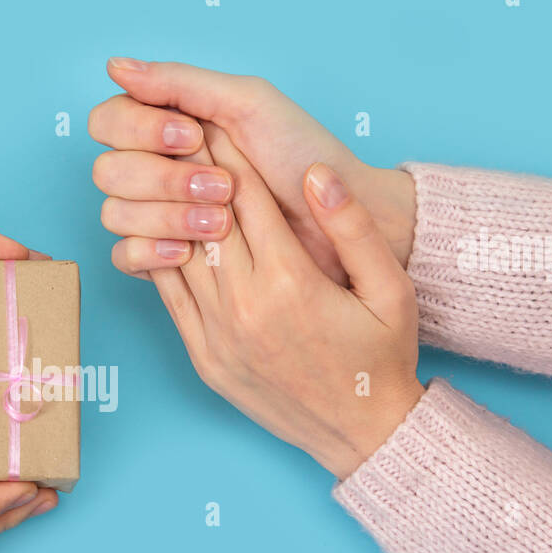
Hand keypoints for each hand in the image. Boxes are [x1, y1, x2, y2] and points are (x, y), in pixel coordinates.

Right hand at [89, 59, 416, 285]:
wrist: (336, 221)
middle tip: (220, 187)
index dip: (139, 129)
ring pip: (114, 213)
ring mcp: (158, 214)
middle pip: (108, 170)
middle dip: (162, 178)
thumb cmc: (301, 156)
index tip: (192, 136)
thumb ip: (179, 83)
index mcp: (167, 124)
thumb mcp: (247, 103)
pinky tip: (188, 252)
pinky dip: (150, 251)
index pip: (109, 121)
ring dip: (164, 215)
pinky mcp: (167, 259)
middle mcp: (155, 166)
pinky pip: (124, 256)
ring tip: (220, 223)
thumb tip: (114, 66)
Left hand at [120, 123, 422, 478]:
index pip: (247, 197)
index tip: (212, 117)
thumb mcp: (390, 289)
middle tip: (175, 131)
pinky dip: (162, 260)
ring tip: (163, 173)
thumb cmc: (382, 359)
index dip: (227, 152)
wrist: (362, 434)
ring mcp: (217, 335)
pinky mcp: (204, 357)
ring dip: (170, 211)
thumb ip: (352, 227)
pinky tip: (162, 231)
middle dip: (192, 172)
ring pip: (179, 254)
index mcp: (290, 281)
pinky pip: (169, 297)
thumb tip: (315, 173)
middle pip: (205, 218)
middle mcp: (245, 306)